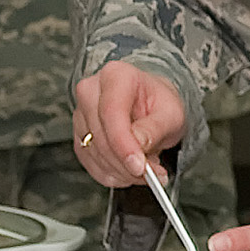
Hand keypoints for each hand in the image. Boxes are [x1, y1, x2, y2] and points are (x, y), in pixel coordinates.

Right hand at [71, 62, 187, 186]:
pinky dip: (114, 174)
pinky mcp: (78, 137)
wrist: (150, 105)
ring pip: (95, 155)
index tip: (139, 166)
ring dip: (123, 171)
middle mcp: (91, 92)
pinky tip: (130, 167)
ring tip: (146, 164)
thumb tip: (138, 145)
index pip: (111, 113)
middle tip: (153, 172)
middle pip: (101, 137)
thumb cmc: (159, 103)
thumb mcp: (170, 113)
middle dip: (127, 163)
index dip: (124, 144)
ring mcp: (80, 115)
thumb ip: (154, 129)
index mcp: (115, 76)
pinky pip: (92, 165)